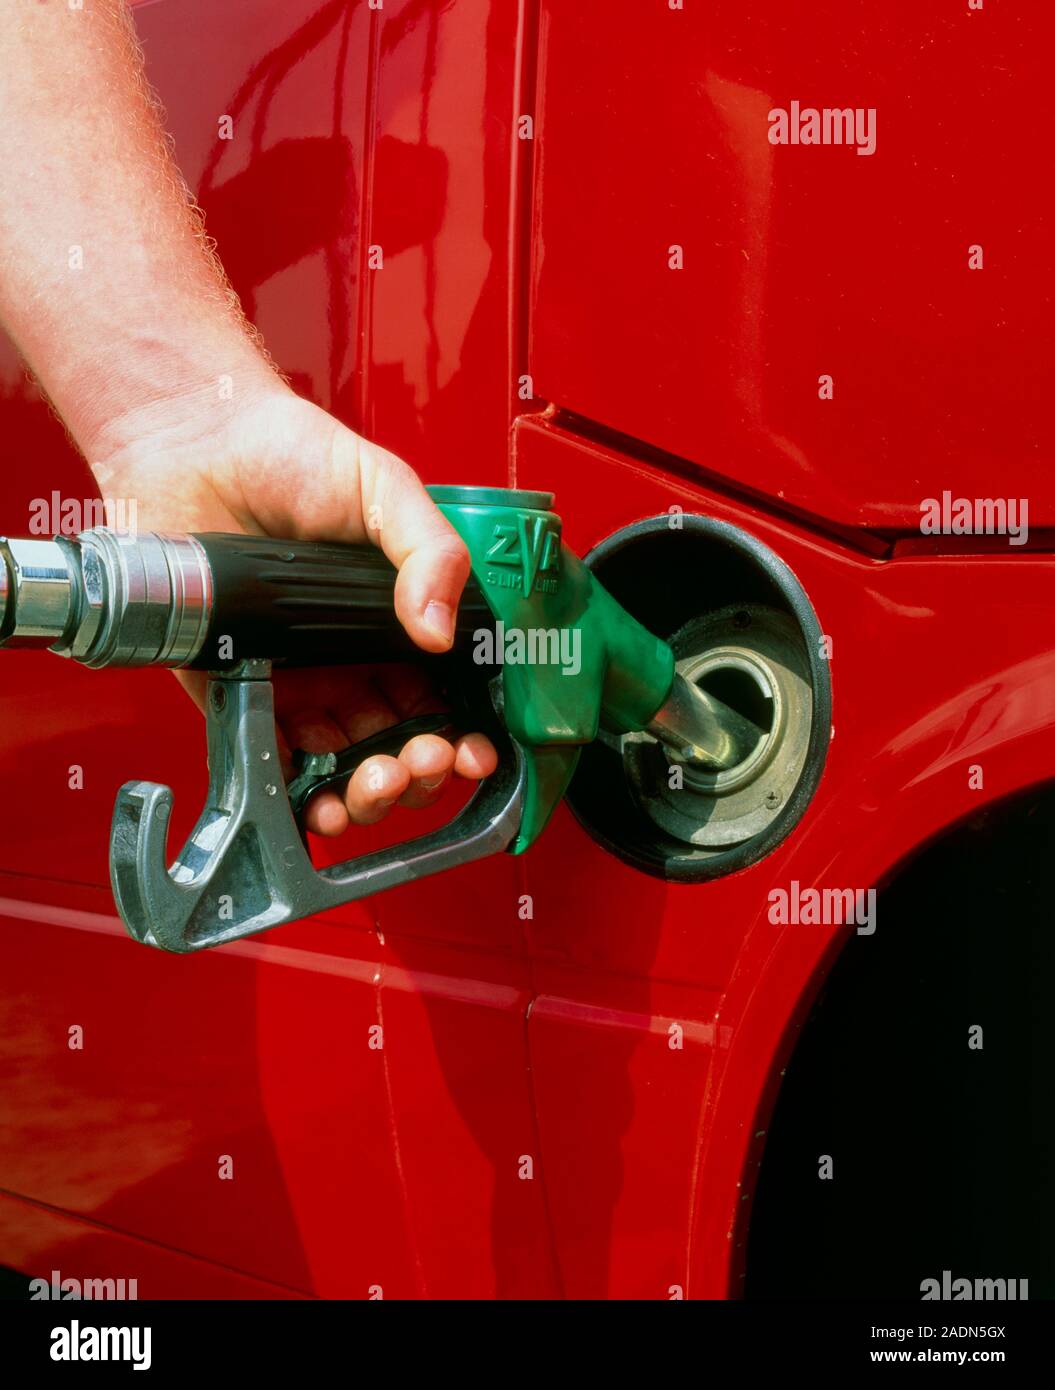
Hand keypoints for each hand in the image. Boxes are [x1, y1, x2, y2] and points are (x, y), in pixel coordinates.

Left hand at [97, 385, 497, 835]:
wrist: (199, 442)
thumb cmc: (292, 454)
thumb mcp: (385, 489)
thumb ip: (430, 550)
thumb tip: (440, 630)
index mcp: (397, 622)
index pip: (445, 698)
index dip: (465, 735)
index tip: (476, 751)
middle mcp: (352, 661)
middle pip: (400, 744)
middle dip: (421, 772)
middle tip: (424, 760)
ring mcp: (298, 682)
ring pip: (345, 764)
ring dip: (370, 792)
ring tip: (377, 780)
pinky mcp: (237, 691)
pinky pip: (274, 759)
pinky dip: (299, 792)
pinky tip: (320, 799)